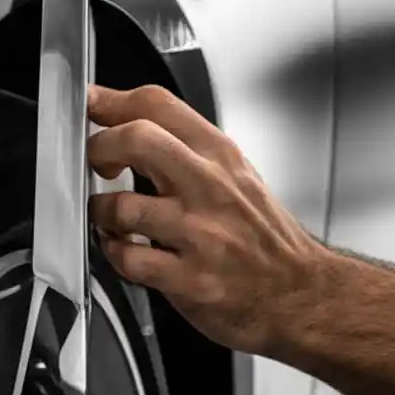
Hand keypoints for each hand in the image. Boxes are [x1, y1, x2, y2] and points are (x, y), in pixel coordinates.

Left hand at [86, 84, 329, 355]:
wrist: (303, 294)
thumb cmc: (263, 236)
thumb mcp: (234, 174)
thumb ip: (183, 146)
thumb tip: (127, 119)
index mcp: (220, 156)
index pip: (157, 104)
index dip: (110, 101)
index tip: (90, 106)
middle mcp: (211, 189)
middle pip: (137, 139)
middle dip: (99, 148)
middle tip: (96, 163)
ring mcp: (201, 235)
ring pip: (122, 206)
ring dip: (100, 211)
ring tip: (108, 216)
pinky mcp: (191, 281)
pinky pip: (129, 259)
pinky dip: (114, 252)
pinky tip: (123, 248)